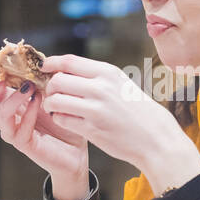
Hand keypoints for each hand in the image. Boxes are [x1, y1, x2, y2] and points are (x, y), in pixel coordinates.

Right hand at [0, 74, 87, 183]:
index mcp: (8, 101)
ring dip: (15, 97)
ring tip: (31, 88)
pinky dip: (30, 112)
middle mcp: (6, 116)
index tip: (1, 63)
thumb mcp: (51, 92)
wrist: (77, 147)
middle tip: (0, 79)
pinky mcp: (23, 143)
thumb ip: (40, 78)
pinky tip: (40, 102)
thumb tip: (36, 60)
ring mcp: (12, 130)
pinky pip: (20, 128)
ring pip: (1, 113)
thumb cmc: (62, 117)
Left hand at [39, 54, 199, 194]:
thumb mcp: (121, 84)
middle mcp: (101, 88)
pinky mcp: (92, 129)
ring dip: (51, 104)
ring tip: (56, 108)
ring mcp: (96, 109)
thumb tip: (66, 70)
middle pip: (58, 80)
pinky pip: (62, 120)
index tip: (44, 67)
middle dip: (50, 87)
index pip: (69, 61)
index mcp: (108, 72)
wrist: (155, 138)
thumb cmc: (137, 110)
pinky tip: (65, 120)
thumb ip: (97, 76)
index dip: (51, 63)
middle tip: (51, 94)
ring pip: (56, 100)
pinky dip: (59, 119)